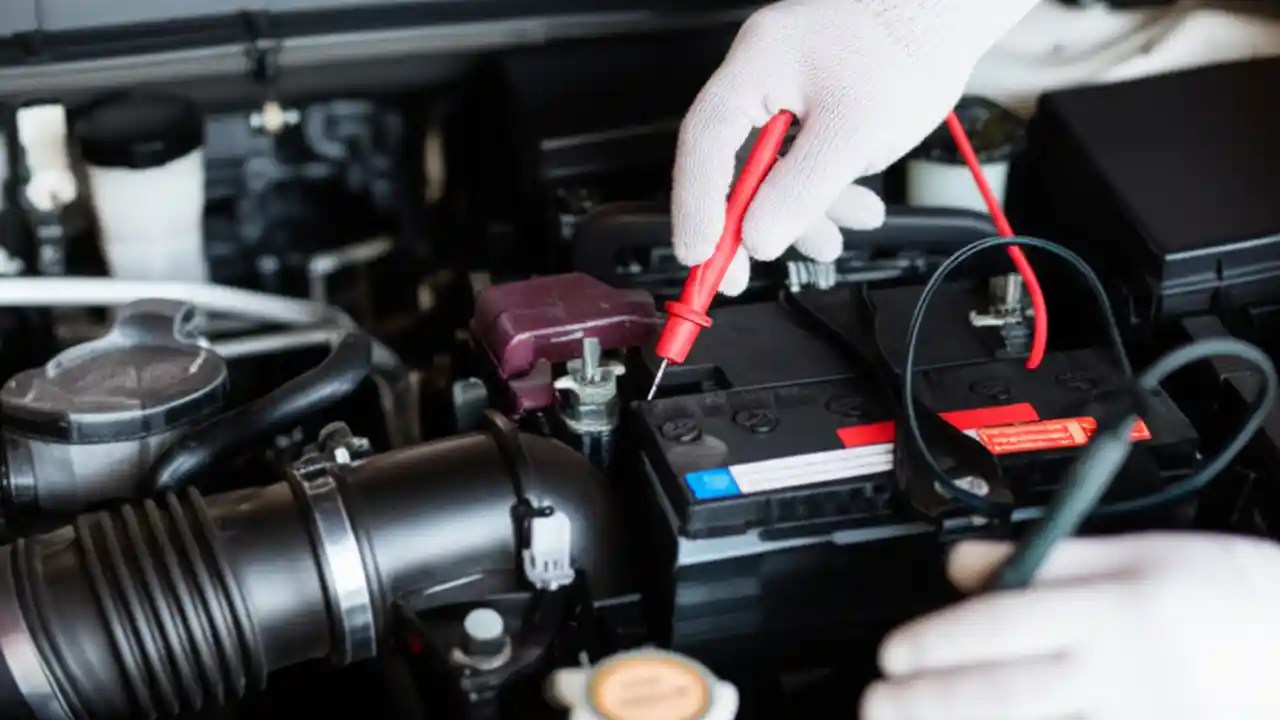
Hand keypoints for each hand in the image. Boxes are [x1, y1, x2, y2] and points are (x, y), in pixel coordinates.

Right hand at [672, 0, 1037, 294]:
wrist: (947, 18)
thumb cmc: (907, 51)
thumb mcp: (854, 133)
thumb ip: (801, 190)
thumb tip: (757, 239)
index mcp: (757, 66)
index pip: (706, 141)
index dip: (696, 203)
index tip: (698, 255)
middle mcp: (762, 78)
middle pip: (731, 164)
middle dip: (746, 223)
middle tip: (741, 274)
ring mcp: (785, 94)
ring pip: (771, 172)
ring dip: (799, 215)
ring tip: (830, 240)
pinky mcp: (810, 110)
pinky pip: (801, 163)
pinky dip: (822, 194)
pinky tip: (852, 210)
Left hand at [861, 533, 1279, 719]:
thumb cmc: (1231, 597)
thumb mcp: (1141, 554)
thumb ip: (1047, 559)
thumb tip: (965, 562)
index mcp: (1110, 611)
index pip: (1003, 625)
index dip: (937, 642)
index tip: (892, 655)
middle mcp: (1118, 673)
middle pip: (1005, 694)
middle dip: (931, 705)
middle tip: (876, 706)